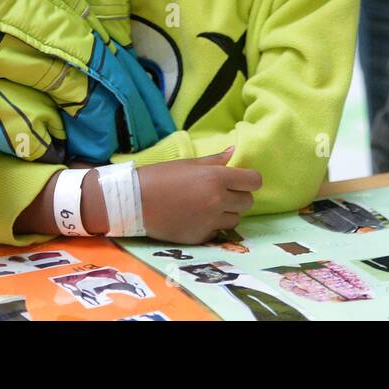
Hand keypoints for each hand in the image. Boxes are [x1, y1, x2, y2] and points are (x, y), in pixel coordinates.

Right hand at [135, 148, 261, 244]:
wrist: (134, 202)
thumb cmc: (160, 177)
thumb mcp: (188, 164)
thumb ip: (215, 161)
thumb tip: (234, 152)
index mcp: (217, 178)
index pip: (254, 181)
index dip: (250, 180)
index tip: (241, 180)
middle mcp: (218, 201)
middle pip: (248, 202)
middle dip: (239, 196)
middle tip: (223, 193)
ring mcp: (210, 221)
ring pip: (235, 219)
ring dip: (227, 213)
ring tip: (208, 206)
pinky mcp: (201, 237)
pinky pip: (218, 231)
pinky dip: (212, 226)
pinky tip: (197, 218)